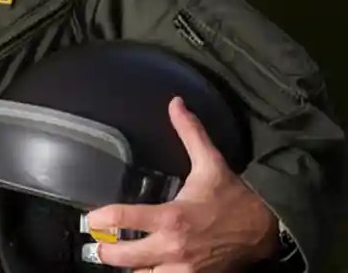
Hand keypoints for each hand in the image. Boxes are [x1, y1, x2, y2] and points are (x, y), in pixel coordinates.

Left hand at [81, 96, 277, 271]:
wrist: (267, 228)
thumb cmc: (233, 196)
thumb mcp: (210, 162)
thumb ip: (189, 132)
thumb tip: (176, 103)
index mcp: (171, 217)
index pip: (123, 219)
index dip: (100, 218)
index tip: (91, 218)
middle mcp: (173, 247)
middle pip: (123, 257)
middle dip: (106, 251)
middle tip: (99, 244)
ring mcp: (183, 269)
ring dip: (130, 269)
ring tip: (122, 258)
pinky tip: (147, 267)